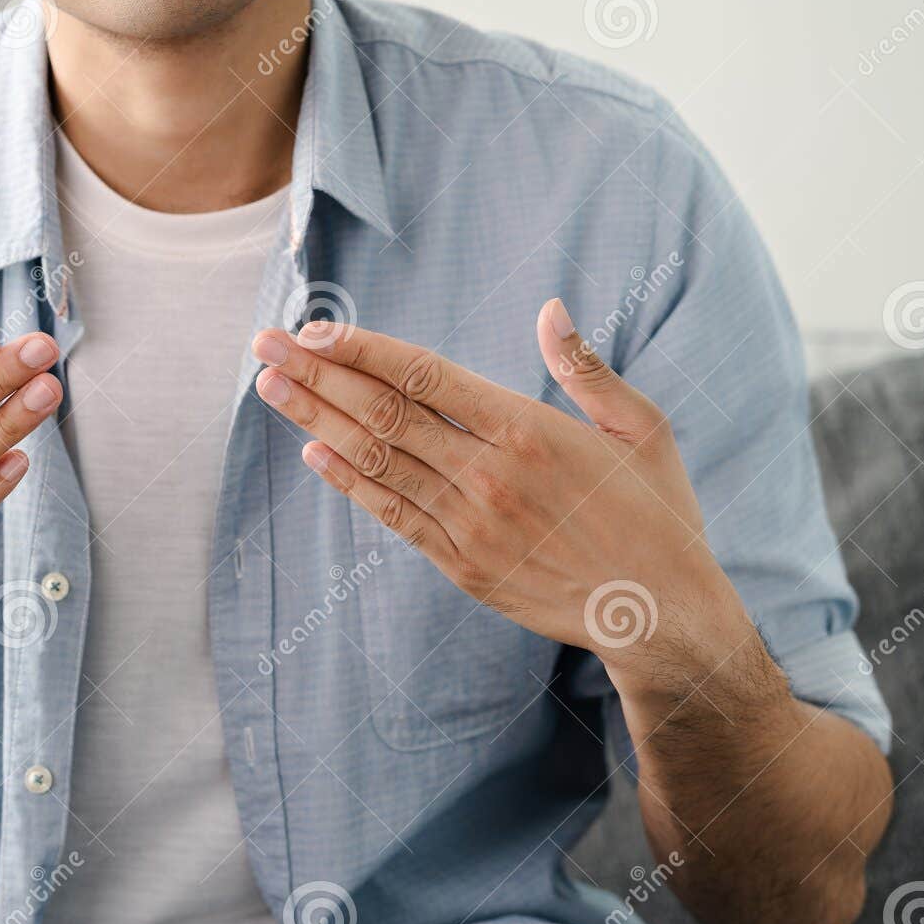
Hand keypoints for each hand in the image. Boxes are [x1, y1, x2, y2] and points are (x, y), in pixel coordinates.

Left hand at [250, 301, 748, 682]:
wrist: (658, 614)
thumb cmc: (656, 514)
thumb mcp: (641, 429)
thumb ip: (585, 368)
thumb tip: (549, 309)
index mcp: (528, 429)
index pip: (424, 376)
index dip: (363, 350)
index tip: (316, 330)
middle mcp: (488, 474)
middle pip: (384, 412)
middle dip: (317, 375)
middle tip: (264, 346)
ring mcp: (470, 524)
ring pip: (377, 460)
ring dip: (317, 420)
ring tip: (270, 388)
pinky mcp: (461, 566)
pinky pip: (393, 516)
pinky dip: (349, 482)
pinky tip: (312, 453)